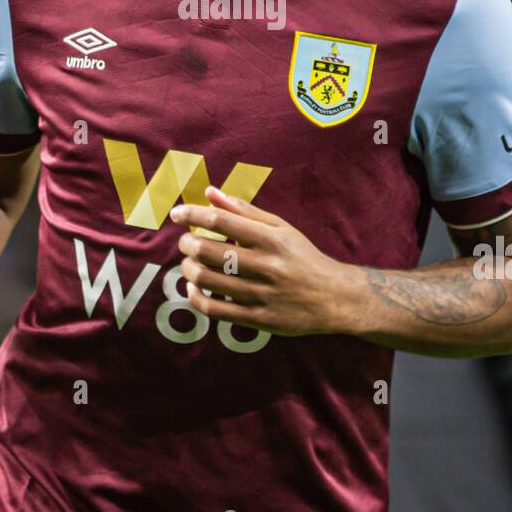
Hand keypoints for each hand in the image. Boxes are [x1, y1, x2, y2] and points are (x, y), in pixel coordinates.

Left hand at [169, 185, 361, 336]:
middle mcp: (267, 265)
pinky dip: (196, 298)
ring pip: (208, 280)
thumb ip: (244, 210)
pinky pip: (216, 310)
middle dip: (188, 244)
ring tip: (189, 264)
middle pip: (209, 251)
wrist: (335, 297)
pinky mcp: (259, 319)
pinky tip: (194, 289)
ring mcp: (262, 294)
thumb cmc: (303, 257)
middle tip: (186, 242)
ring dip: (189, 269)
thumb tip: (209, 192)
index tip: (177, 214)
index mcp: (271, 238)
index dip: (193, 214)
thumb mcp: (280, 228)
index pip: (222, 220)